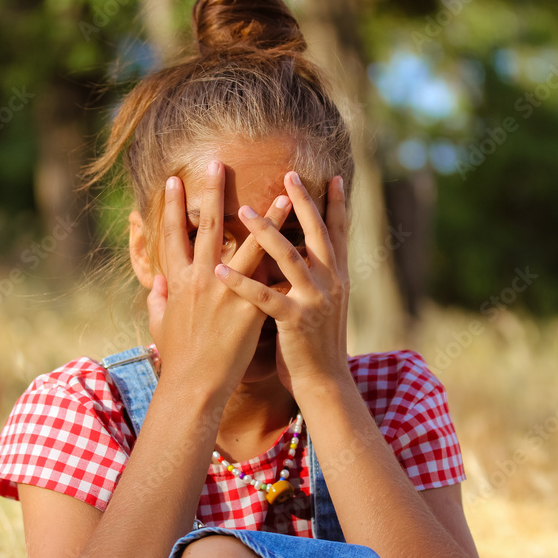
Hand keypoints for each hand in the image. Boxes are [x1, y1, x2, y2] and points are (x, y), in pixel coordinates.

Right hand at [147, 160, 293, 399]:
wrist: (193, 385)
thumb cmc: (177, 358)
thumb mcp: (158, 324)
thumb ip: (156, 298)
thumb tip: (154, 280)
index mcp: (176, 281)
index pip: (172, 235)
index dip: (172, 207)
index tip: (175, 180)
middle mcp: (200, 279)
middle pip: (207, 228)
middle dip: (212, 193)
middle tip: (218, 163)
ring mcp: (226, 291)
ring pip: (249, 244)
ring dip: (268, 216)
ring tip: (284, 192)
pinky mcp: (249, 307)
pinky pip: (272, 276)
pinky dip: (286, 257)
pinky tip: (303, 243)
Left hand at [213, 172, 350, 393]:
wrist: (324, 382)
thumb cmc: (314, 343)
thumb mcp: (321, 304)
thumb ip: (311, 278)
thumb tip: (300, 253)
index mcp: (337, 277)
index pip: (338, 233)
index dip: (336, 205)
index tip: (332, 177)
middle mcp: (331, 283)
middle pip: (317, 234)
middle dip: (302, 202)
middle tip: (287, 175)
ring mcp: (315, 301)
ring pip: (289, 257)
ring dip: (265, 231)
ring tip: (243, 208)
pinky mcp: (295, 320)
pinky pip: (264, 296)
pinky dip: (241, 282)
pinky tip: (219, 268)